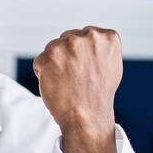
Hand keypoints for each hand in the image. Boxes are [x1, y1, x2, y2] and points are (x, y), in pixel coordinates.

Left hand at [32, 26, 121, 152]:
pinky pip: (40, 61)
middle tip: (75, 78)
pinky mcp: (49, 56)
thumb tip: (92, 37)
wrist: (86, 116)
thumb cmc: (98, 95)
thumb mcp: (112, 65)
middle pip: (67, 38)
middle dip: (67, 56)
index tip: (86, 70)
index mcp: (107, 37)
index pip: (84, 35)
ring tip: (67, 82)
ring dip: (55, 64)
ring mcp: (68, 45)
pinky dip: (43, 73)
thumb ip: (101, 47)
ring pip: (52, 48)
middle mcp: (89, 36)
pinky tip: (56, 85)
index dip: (82, 55)